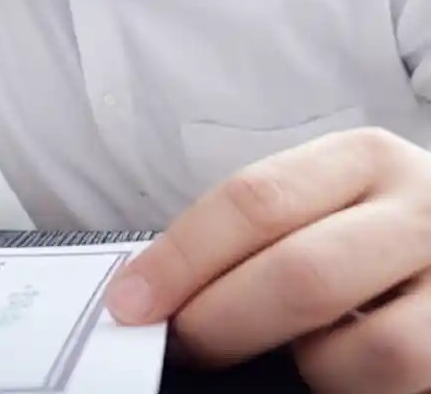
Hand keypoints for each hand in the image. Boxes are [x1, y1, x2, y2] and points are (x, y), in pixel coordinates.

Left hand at [105, 127, 430, 393]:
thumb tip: (153, 296)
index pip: (253, 201)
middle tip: (184, 346)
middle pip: (302, 274)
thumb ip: (257, 237)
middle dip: (221, 321)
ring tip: (299, 357)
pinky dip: (356, 388)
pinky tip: (346, 372)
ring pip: (372, 349)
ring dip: (312, 366)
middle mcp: (423, 209)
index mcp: (363, 159)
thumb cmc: (370, 233)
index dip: (180, 259)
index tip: (129, 305)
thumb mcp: (323, 205)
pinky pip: (409, 382)